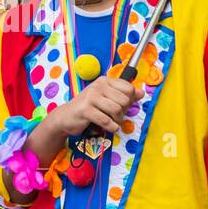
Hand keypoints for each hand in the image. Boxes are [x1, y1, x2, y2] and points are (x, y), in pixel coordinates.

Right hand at [29, 76, 143, 160]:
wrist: (66, 117)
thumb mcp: (107, 99)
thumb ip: (124, 95)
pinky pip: (106, 120)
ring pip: (116, 110)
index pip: (128, 88)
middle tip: (116, 116)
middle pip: (124, 100)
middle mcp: (98, 86)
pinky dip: (112, 127)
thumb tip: (141, 93)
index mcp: (105, 81)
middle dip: (123, 112)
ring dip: (118, 120)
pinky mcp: (86, 110)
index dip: (130, 100)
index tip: (123, 107)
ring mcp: (91, 97)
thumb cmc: (88, 108)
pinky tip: (110, 127)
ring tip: (113, 122)